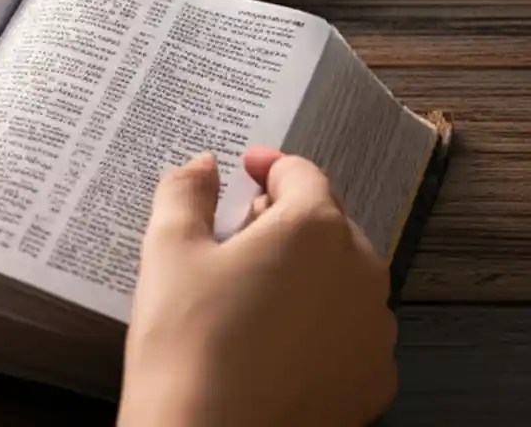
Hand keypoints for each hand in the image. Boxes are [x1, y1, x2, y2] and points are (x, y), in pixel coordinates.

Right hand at [119, 149, 396, 426]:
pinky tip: (274, 340)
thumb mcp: (169, 251)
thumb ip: (185, 193)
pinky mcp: (374, 380)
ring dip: (305, 272)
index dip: (269, 165)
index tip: (245, 168)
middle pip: (326, 225)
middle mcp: (361, 271)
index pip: (301, 174)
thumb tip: (203, 165)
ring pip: (342, 279)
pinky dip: (319, 323)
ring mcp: (375, 331)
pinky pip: (349, 332)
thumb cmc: (186, 340)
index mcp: (314, 228)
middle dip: (284, 220)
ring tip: (251, 293)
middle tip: (234, 235)